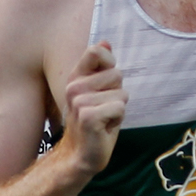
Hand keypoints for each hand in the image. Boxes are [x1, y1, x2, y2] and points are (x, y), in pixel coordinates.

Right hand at [63, 42, 125, 176]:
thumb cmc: (95, 121)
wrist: (82, 154)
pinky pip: (119, 108)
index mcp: (76, 77)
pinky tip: (104, 127)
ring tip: (104, 118)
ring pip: (121, 94)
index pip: (97, 51)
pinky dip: (118, 120)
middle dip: (118, 93)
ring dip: (118, 108)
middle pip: (117, 74)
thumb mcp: (99, 90)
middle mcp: (74, 87)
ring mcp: (79, 102)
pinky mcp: (88, 117)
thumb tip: (105, 41)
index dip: (110, 63)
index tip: (106, 83)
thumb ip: (101, 67)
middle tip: (104, 109)